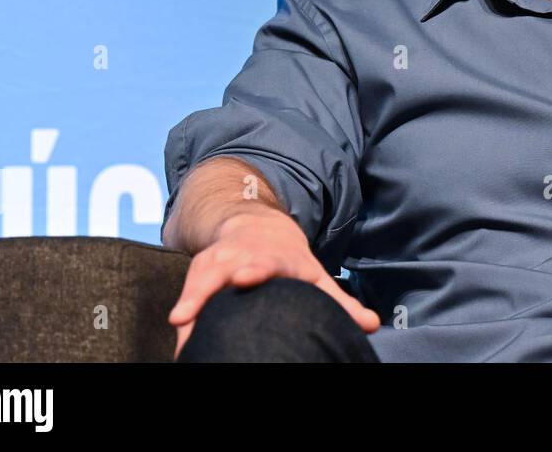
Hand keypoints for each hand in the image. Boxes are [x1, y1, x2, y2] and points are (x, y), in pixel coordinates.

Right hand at [168, 206, 380, 359]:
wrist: (258, 226)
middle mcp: (243, 255)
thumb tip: (372, 325)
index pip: (266, 261)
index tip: (246, 278)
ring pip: (202, 275)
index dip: (256, 268)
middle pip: (226, 267)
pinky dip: (184, 304)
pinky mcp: (201, 269)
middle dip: (212, 282)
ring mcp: (220, 260)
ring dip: (191, 296)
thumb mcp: (314, 276)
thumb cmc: (289, 261)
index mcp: (275, 257)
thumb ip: (340, 303)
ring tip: (181, 320)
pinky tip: (179, 325)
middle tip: (198, 304)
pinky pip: (190, 287)